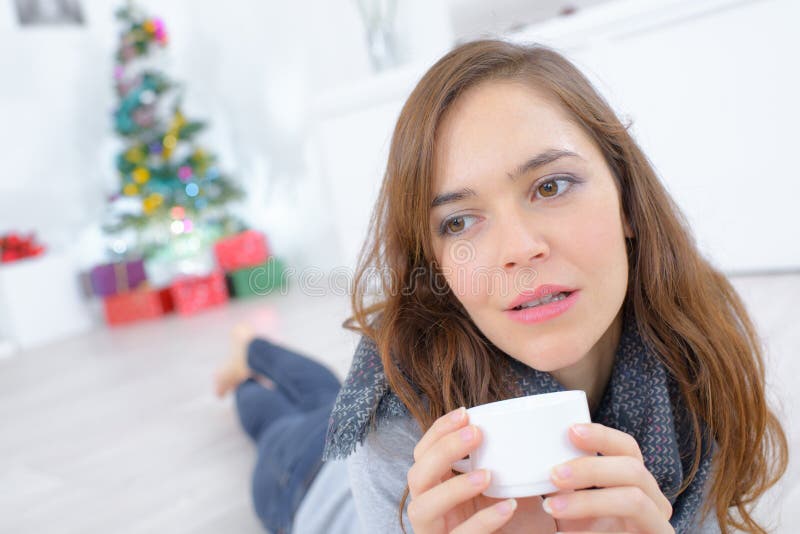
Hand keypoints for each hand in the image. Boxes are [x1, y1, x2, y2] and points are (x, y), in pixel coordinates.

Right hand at [406, 407, 556, 532]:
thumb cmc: (514, 522)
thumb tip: (526, 424)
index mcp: (436, 487)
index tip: (465, 413)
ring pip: (423, 508)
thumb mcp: (504, 489)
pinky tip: (508, 506)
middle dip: (443, 451)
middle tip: (475, 434)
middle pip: (416, 476)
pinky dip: (484, 520)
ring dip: (454, 487)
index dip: (438, 431)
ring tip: (487, 474)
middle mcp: (429, 509)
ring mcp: (437, 532)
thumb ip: (502, 462)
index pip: (422, 453)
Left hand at [542, 422, 674, 532]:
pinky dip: (596, 523)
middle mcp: (652, 502)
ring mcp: (658, 526)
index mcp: (633, 483)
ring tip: (552, 506)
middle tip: (553, 474)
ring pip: (634, 498)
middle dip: (591, 467)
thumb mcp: (569, 507)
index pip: (627, 448)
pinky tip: (567, 533)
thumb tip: (525, 449)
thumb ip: (559, 482)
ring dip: (589, 499)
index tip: (569, 430)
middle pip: (634, 467)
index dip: (602, 435)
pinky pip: (634, 525)